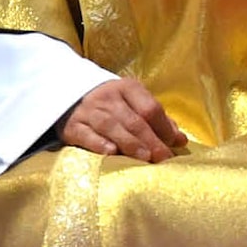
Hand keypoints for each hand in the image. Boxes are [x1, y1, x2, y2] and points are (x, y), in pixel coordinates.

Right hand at [60, 76, 186, 163]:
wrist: (67, 94)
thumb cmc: (111, 104)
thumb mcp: (133, 102)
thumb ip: (157, 120)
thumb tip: (180, 140)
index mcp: (128, 88)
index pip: (150, 108)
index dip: (164, 127)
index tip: (175, 145)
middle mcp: (108, 98)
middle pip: (133, 120)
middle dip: (151, 140)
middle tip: (163, 158)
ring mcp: (88, 111)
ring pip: (111, 126)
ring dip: (130, 143)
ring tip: (144, 158)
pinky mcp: (71, 126)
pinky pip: (85, 135)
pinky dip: (99, 143)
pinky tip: (111, 153)